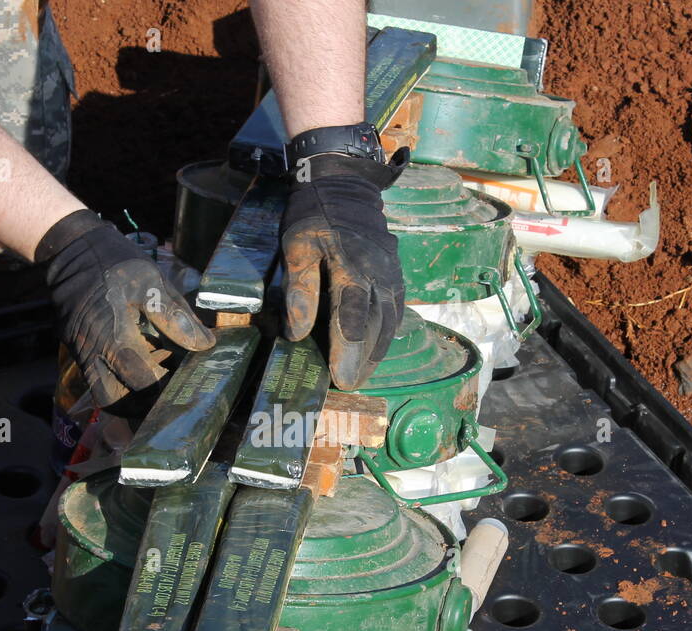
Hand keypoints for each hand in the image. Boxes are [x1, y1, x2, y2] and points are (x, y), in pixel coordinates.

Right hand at [36, 210, 214, 406]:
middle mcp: (92, 353)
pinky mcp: (76, 348)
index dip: (166, 390)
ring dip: (128, 395)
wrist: (72, 249)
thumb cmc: (116, 263)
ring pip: (103, 394)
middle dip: (143, 403)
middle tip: (167, 391)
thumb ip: (176, 316)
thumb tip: (205, 344)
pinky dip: (117, 379)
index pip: (143, 384)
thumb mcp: (151, 282)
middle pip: (116, 401)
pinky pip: (96, 377)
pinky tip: (138, 364)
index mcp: (114, 338)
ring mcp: (80, 353)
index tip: (187, 385)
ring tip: (153, 381)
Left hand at [279, 151, 405, 389]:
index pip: (351, 318)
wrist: (345, 184)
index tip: (339, 378)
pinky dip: (386, 335)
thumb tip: (297, 333)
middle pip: (375, 326)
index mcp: (351, 267)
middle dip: (362, 359)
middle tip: (349, 385)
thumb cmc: (314, 215)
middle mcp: (378, 275)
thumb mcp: (297, 244)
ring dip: (376, 352)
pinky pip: (395, 311)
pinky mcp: (394, 275)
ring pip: (389, 321)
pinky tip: (374, 351)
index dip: (345, 351)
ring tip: (361, 376)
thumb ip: (300, 288)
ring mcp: (391, 275)